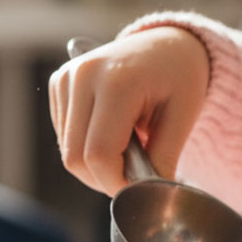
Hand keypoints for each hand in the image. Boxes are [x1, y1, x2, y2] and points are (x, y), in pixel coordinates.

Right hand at [48, 26, 209, 194]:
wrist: (167, 45)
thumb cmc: (180, 78)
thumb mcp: (183, 118)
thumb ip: (162, 159)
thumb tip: (146, 197)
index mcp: (116, 82)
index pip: (99, 154)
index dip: (116, 184)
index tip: (138, 192)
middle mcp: (83, 76)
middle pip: (75, 158)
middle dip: (104, 179)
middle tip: (134, 176)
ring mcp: (66, 78)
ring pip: (67, 152)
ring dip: (95, 165)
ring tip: (128, 149)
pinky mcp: (58, 84)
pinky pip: (65, 137)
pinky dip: (86, 148)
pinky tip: (111, 134)